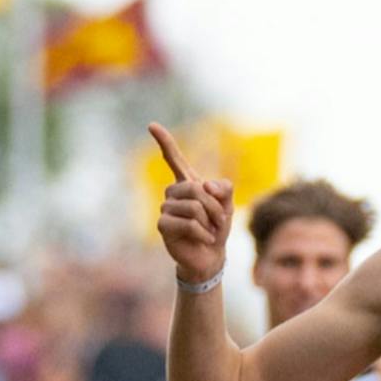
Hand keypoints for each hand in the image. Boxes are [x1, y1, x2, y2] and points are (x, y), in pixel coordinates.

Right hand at [149, 123, 232, 284]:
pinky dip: (203, 233)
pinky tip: (204, 239)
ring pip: (193, 207)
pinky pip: (188, 224)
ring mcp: (165, 208)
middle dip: (215, 207)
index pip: (174, 159)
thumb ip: (224, 189)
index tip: (152, 125)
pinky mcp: (163, 225)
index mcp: (187, 183)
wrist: (211, 255)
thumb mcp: (228, 205)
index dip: (164, 142)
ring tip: (210, 230)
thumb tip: (205, 185)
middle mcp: (173, 192)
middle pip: (196, 189)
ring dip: (210, 221)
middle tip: (219, 221)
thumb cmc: (217, 227)